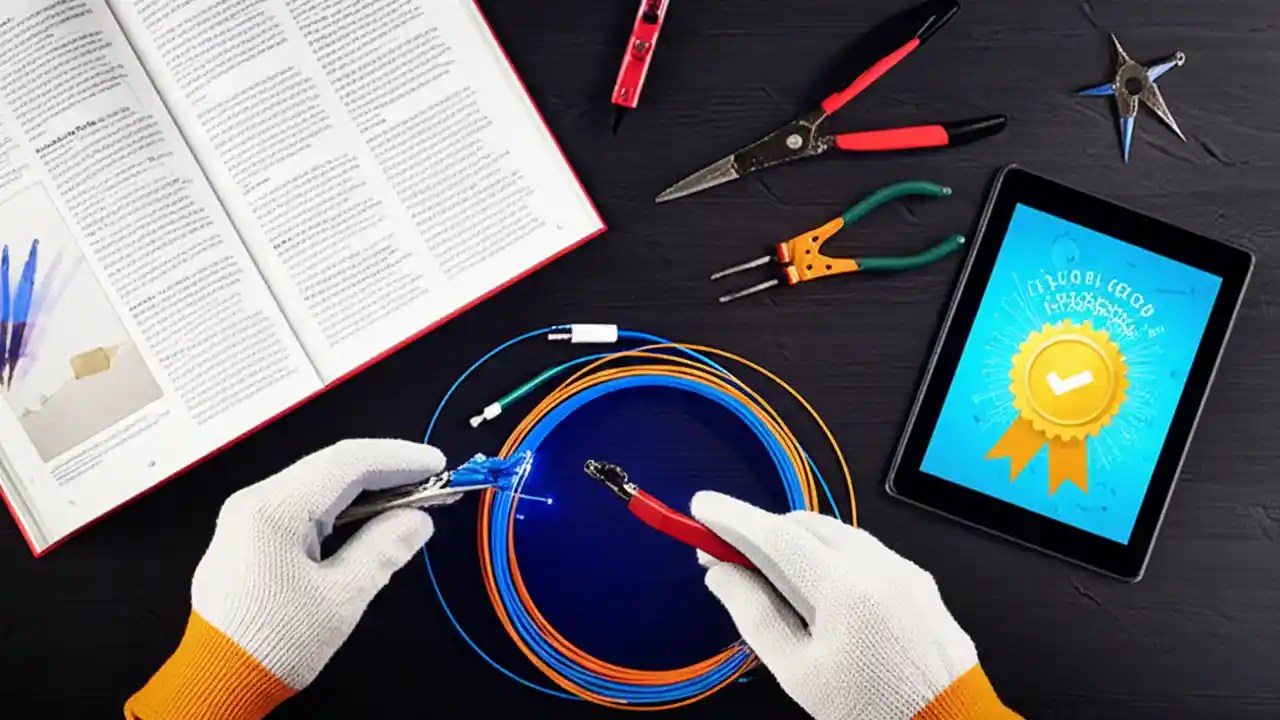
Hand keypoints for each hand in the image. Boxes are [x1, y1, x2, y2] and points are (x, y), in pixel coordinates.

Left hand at [126, 439, 446, 719]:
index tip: (436, 463)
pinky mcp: (248, 539)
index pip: (346, 461)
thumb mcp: (341, 598)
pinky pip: (301, 508)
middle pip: (329, 468)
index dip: (398, 458)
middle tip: (431, 479)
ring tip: (409, 497)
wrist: (218, 683)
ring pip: (316, 487)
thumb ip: (383, 549)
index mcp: (272, 508)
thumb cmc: (275, 643)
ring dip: (364, 490)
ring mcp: (246, 519)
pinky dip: (340, 508)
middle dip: (385, 471)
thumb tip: (417, 519)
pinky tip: (368, 518)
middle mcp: (254, 502)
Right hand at [691, 492, 1016, 719]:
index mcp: (845, 589)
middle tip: (727, 552)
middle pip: (804, 525)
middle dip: (761, 530)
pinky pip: (864, 550)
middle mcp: (878, 565)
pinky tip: (816, 583)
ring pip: (836, 532)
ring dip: (796, 539)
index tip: (702, 507)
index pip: (776, 535)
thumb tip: (721, 574)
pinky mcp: (918, 579)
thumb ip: (754, 615)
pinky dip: (830, 553)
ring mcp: (903, 568)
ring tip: (768, 571)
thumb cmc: (870, 709)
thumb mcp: (798, 671)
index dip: (733, 518)